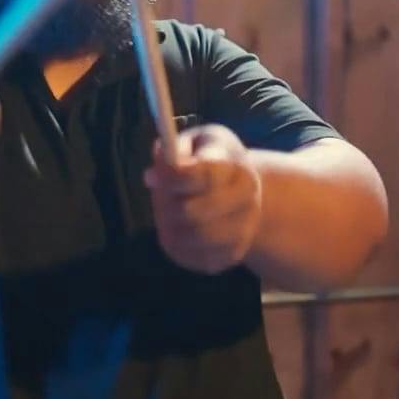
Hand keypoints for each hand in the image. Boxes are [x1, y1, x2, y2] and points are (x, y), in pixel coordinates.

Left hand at [144, 124, 262, 274]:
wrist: (240, 194)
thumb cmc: (212, 160)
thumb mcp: (198, 141)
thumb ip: (177, 148)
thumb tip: (156, 168)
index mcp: (240, 171)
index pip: (202, 177)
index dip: (170, 178)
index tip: (150, 176)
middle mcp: (248, 204)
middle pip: (191, 213)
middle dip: (165, 203)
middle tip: (158, 194)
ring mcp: (241, 234)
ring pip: (188, 238)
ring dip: (167, 224)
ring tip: (167, 209)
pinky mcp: (228, 257)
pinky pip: (189, 257)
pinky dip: (175, 242)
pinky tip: (178, 226)